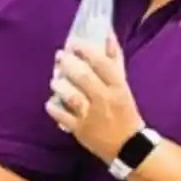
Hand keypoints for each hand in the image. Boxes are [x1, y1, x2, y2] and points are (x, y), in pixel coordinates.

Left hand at [46, 34, 143, 162]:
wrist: (129, 146)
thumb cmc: (124, 110)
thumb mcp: (122, 85)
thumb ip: (113, 60)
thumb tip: (107, 34)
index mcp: (118, 87)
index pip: (102, 64)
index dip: (86, 51)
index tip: (74, 44)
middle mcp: (105, 100)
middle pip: (84, 77)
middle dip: (68, 64)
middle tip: (60, 57)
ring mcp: (92, 116)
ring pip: (72, 96)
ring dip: (60, 86)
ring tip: (55, 80)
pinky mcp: (81, 130)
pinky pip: (62, 116)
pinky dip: (53, 108)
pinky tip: (50, 103)